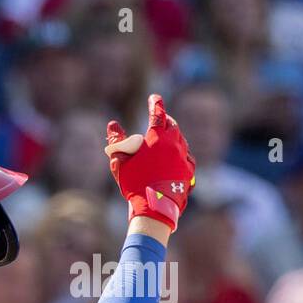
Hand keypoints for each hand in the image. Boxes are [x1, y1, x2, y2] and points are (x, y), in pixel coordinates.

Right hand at [105, 94, 195, 230]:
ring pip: (180, 140)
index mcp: (158, 137)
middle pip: (172, 125)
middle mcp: (175, 143)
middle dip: (165, 120)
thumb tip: (112, 125)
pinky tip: (175, 158)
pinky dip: (179, 153)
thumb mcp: (120, 161)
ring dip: (172, 138)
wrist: (156, 205)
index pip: (158, 113)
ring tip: (165, 141)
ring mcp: (184, 156)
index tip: (154, 97)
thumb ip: (117, 141)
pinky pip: (185, 156)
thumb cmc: (135, 182)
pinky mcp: (189, 170)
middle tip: (160, 119)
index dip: (155, 104)